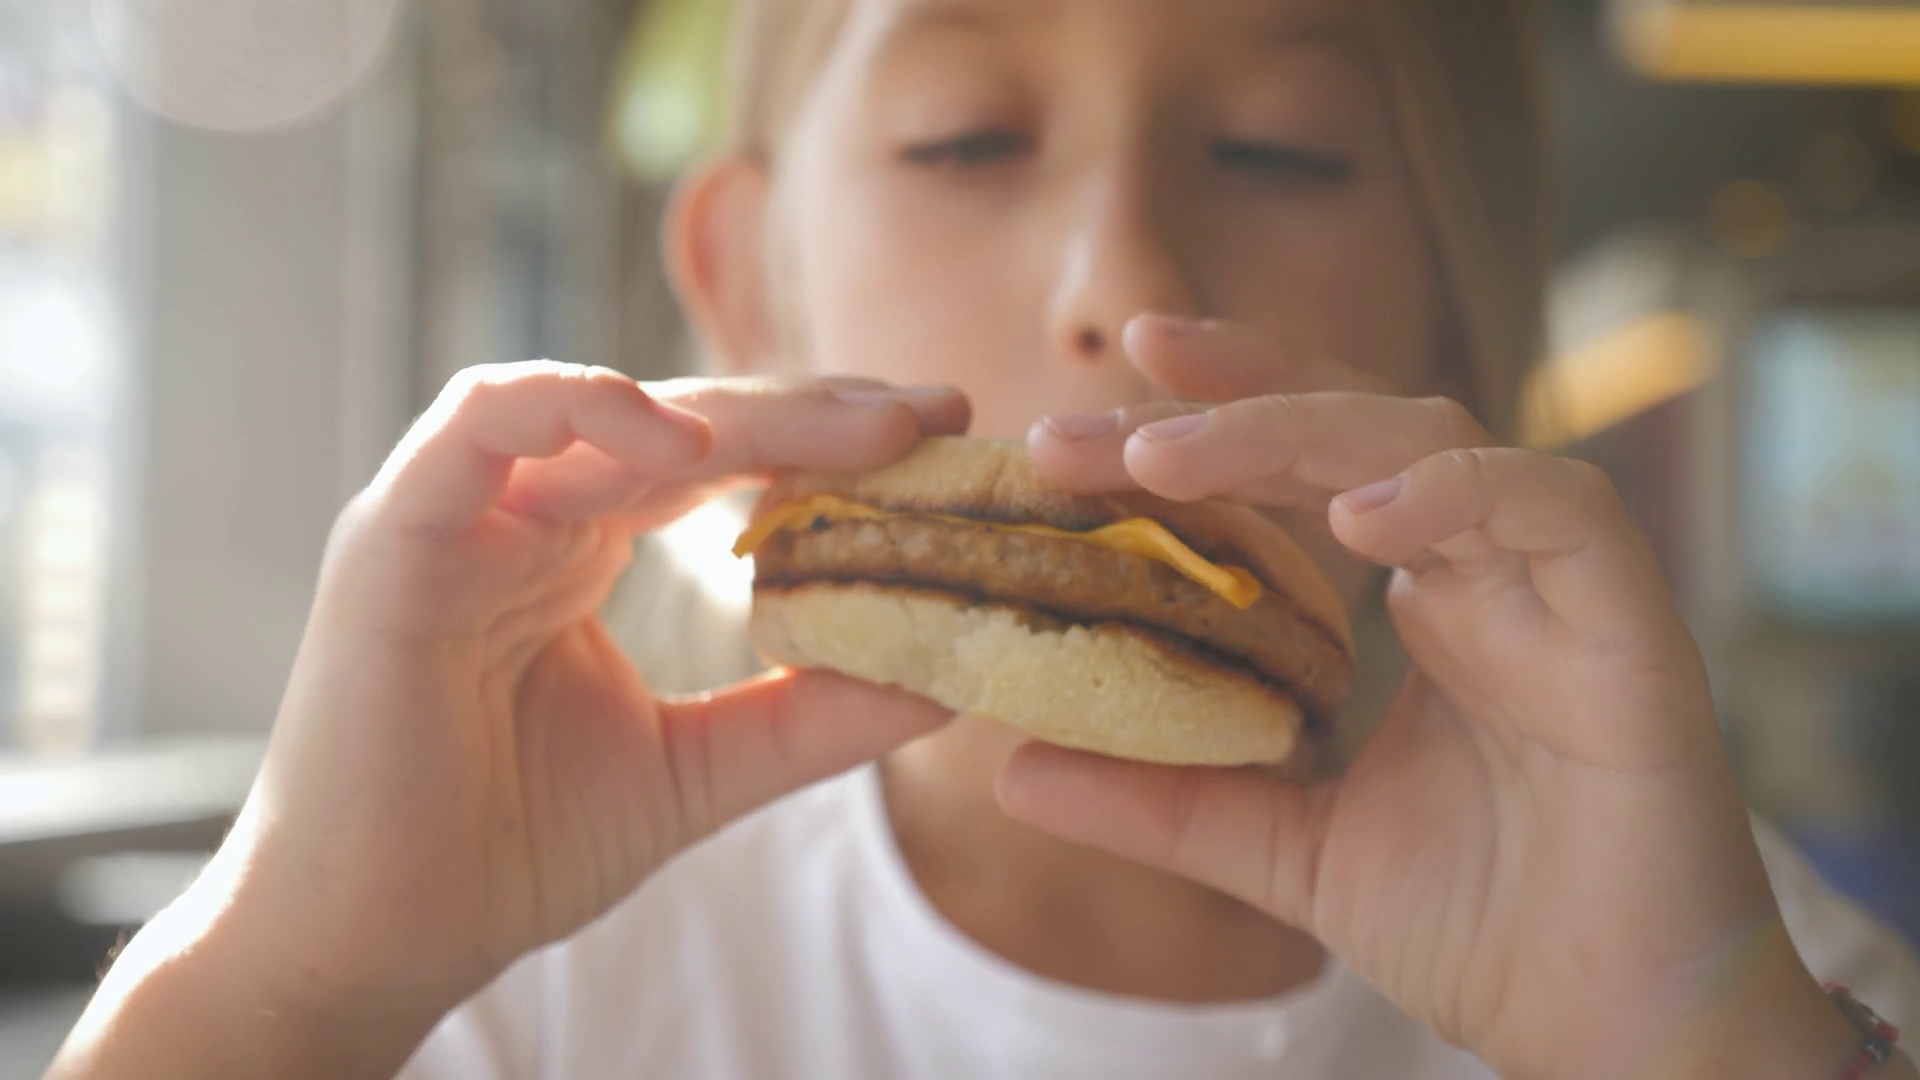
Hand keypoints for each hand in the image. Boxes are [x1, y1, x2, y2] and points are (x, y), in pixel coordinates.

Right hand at [53, 365, 964, 1078]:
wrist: (380, 939)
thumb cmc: (514, 848)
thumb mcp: (698, 770)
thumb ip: (808, 716)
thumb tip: (951, 676)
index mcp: (583, 546)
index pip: (722, 459)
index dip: (831, 443)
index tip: (943, 439)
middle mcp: (523, 512)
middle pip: (684, 418)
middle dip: (815, 410)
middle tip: (932, 412)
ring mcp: (455, 513)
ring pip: (601, 404)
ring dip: (732, 407)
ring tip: (854, 432)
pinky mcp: (392, 536)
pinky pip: (478, 426)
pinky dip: (576, 410)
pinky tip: (683, 443)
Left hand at [1003, 317, 1852, 1079]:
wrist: (1611, 1028)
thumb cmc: (1478, 926)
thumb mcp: (1285, 850)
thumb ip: (1164, 800)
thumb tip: (1012, 768)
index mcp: (1416, 600)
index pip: (1303, 465)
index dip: (1204, 419)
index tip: (1079, 420)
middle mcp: (1481, 567)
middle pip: (1352, 423)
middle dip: (1225, 401)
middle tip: (1104, 399)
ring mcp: (1556, 583)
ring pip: (1437, 438)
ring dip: (1301, 431)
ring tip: (1173, 455)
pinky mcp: (1632, 625)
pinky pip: (1560, 511)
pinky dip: (1461, 495)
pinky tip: (1364, 516)